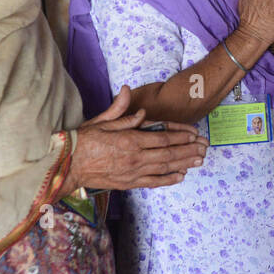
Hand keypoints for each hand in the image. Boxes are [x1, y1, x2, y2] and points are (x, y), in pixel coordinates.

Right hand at [62, 86, 207, 194]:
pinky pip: (153, 182)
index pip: (163, 138)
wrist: (68, 166)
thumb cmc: (83, 141)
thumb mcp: (100, 121)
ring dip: (184, 164)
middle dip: (189, 150)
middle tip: (204, 148)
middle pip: (169, 154)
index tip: (195, 135)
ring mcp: (133, 172)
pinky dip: (168, 179)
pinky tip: (180, 176)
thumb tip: (127, 90)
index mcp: (130, 140)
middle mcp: (135, 157)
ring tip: (199, 160)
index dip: (182, 137)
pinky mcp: (129, 183)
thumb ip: (118, 109)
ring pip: (165, 168)